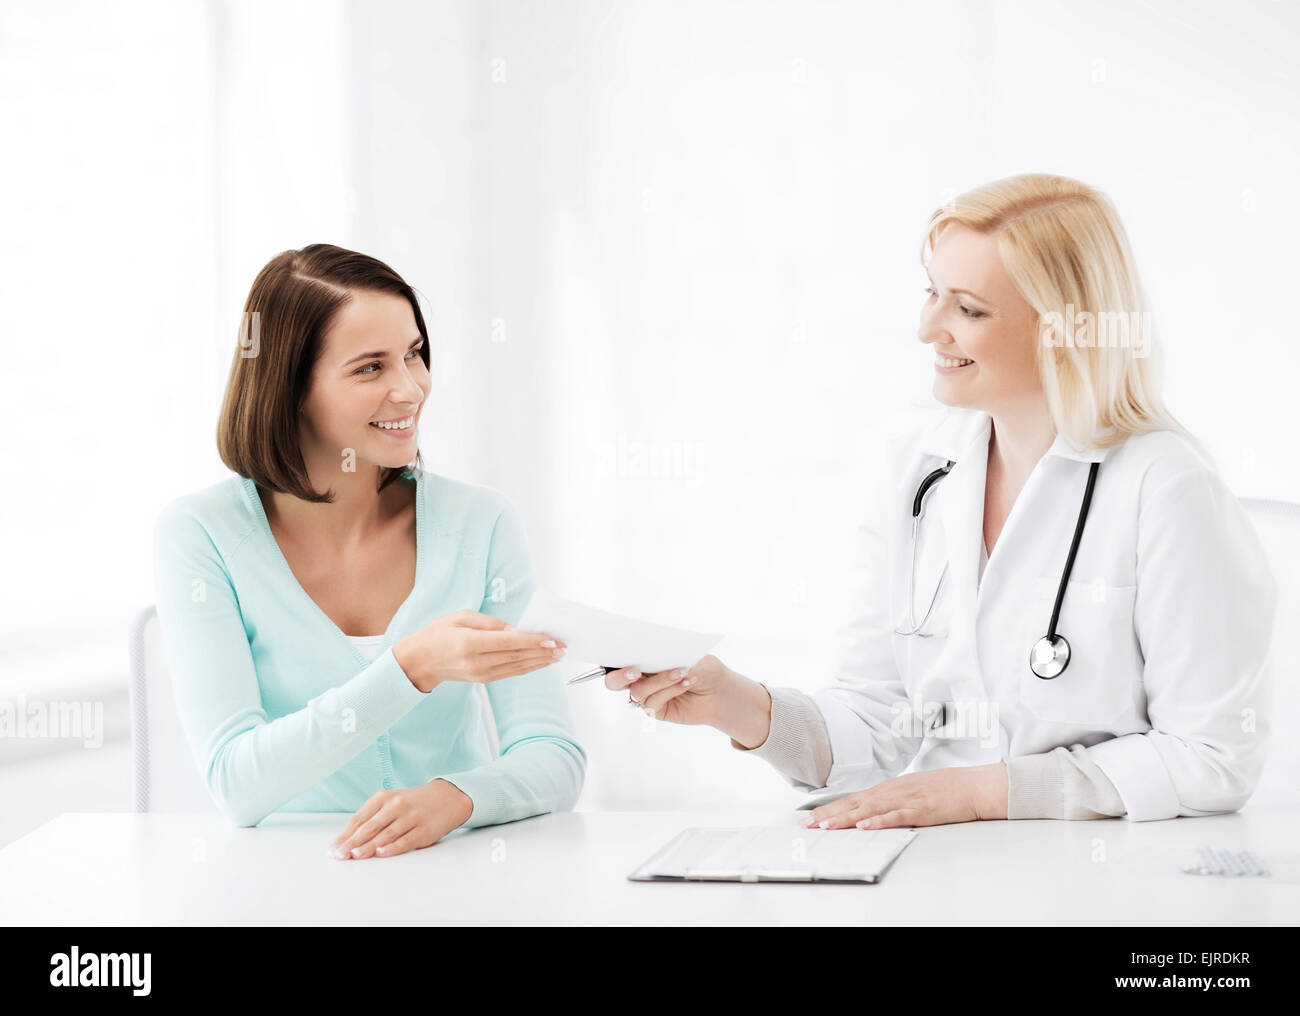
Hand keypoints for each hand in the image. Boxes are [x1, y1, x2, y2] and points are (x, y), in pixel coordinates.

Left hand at [328, 780, 473, 859]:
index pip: (359, 819)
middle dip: (352, 842)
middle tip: (339, 855)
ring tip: (355, 855)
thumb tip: (348, 840)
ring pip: (386, 834)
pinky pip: (406, 840)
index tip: (333, 849)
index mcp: (384, 797)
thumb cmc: (414, 803)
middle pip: (370, 827)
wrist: (447, 797)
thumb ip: (372, 817)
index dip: (345, 835)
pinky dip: (392, 847)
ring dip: (368, 846)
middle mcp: (397, 805)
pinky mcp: (424, 830)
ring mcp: (411, 817)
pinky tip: (381, 853)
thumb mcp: (392, 802)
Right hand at [392, 609, 565, 692]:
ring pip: (517, 667)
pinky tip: (540, 662)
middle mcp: (477, 662)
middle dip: (543, 651)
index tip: (551, 638)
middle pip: (517, 657)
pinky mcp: (483, 680)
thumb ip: (489, 623)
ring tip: (558, 655)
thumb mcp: (459, 617)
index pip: (509, 642)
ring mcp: (481, 674)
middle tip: (563, 647)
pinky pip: (511, 673)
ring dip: (540, 661)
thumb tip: (516, 629)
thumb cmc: (437, 634)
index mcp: (470, 643)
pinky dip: (528, 667)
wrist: (418, 662)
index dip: (532, 641)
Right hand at [604, 653, 730, 724]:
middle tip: (634, 671)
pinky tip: (686, 682)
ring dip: (660, 680)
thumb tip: (647, 655)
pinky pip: (653, 702)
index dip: (613, 657)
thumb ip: (664, 654)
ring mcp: (647, 695)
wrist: (720, 690)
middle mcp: (640, 678)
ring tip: (682, 672)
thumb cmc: (703, 667)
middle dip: (620, 677)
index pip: (618, 657)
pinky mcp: (656, 710)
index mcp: (643, 659)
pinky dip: (669, 690)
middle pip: (614, 682)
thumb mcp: (685, 653)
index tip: (621, 654)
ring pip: (639, 691)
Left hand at [805, 762, 1008, 829]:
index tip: (813, 816)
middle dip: (831, 814)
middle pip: (856, 803)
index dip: (833, 807)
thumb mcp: (914, 790)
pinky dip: (879, 821)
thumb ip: (894, 799)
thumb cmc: (947, 788)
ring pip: (871, 809)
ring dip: (847, 818)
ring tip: (827, 825)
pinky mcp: (922, 810)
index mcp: (892, 787)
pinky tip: (864, 826)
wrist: (975, 785)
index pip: (855, 798)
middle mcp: (895, 791)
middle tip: (809, 824)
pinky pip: (897, 816)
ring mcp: (908, 799)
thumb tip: (873, 809)